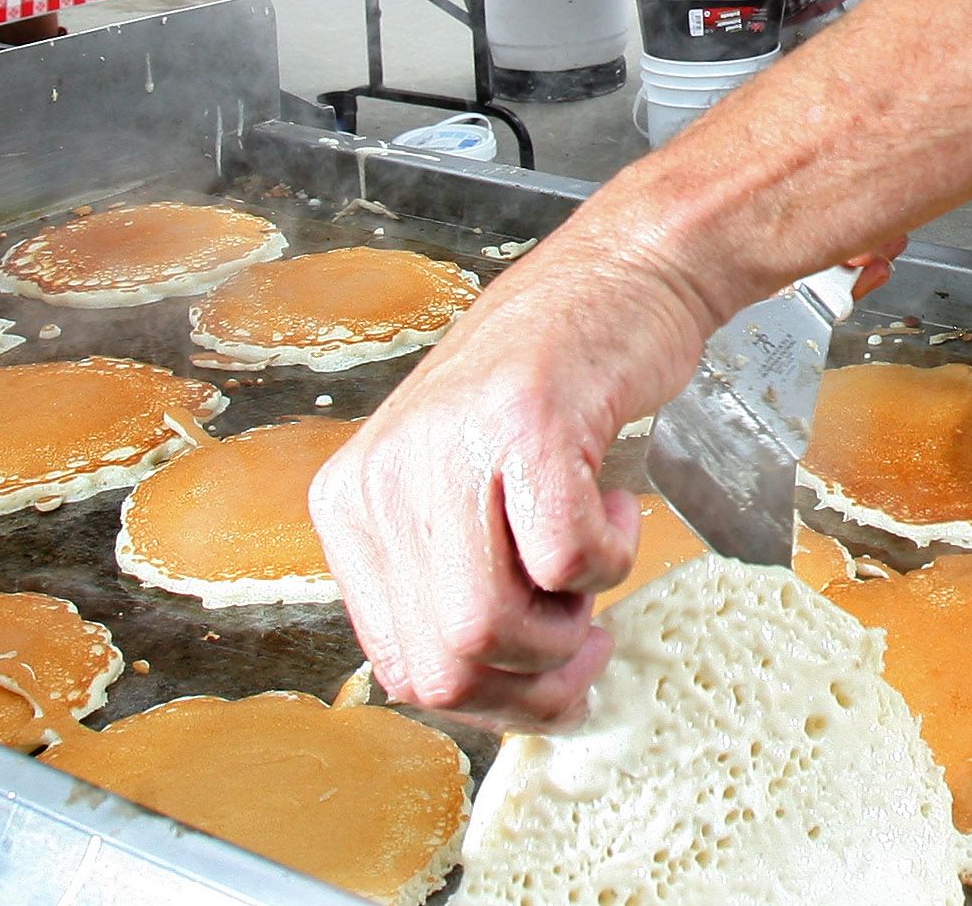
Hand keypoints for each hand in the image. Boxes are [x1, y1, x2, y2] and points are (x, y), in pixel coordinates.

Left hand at [310, 232, 711, 725]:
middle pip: (446, 662)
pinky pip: (569, 560)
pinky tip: (613, 500)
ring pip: (492, 627)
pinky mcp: (525, 424)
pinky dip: (612, 555)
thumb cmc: (554, 389)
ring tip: (591, 555)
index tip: (543, 673)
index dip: (487, 694)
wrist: (620, 275)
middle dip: (534, 677)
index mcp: (352, 501)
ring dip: (571, 622)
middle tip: (584, 630)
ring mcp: (449, 445)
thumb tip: (482, 697)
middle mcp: (383, 474)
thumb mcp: (464, 490)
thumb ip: (449, 581)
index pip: (399, 665)